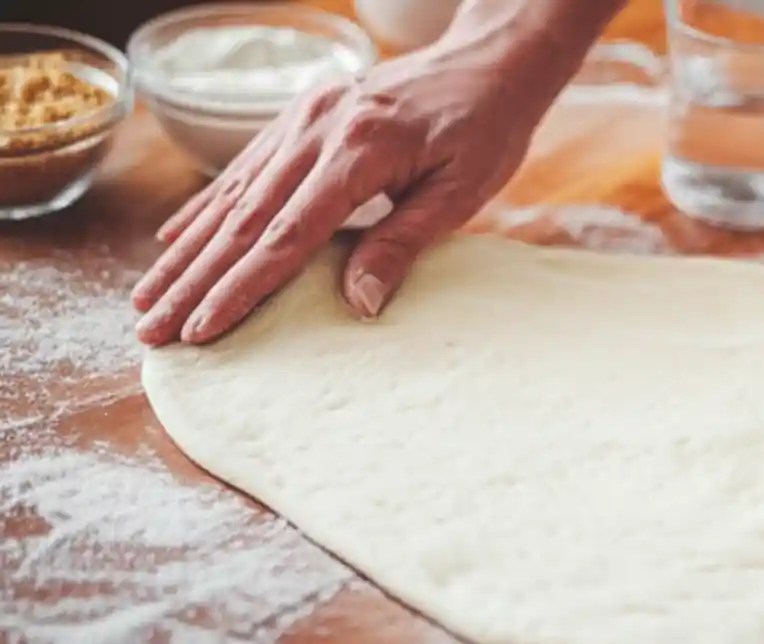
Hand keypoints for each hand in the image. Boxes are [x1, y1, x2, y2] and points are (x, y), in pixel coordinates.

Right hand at [132, 10, 569, 345]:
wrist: (487, 62)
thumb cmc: (485, 129)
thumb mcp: (461, 192)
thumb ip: (403, 243)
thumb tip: (358, 304)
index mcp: (359, 151)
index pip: (287, 235)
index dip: (241, 287)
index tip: (202, 329)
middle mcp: (317, 130)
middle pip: (244, 220)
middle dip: (194, 281)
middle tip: (151, 331)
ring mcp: (303, 119)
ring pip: (233, 196)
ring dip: (187, 252)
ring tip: (146, 298)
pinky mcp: (301, 117)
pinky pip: (245, 170)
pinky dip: (207, 208)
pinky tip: (176, 240)